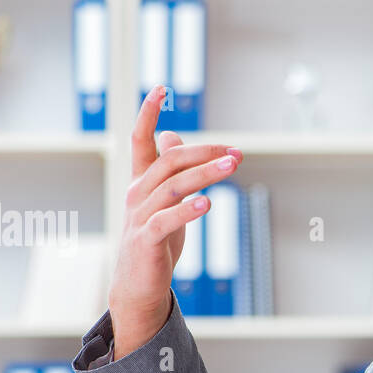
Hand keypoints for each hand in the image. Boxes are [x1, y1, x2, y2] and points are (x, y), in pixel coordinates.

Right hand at [108, 85, 243, 357]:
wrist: (139, 284)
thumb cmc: (155, 240)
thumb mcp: (164, 201)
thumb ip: (168, 170)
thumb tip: (173, 136)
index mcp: (141, 181)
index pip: (140, 139)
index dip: (148, 113)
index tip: (161, 88)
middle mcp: (136, 193)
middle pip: (169, 161)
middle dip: (204, 152)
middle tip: (236, 152)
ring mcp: (139, 217)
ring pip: (173, 187)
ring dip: (205, 174)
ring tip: (232, 166)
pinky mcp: (147, 241)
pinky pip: (166, 220)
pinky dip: (187, 210)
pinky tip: (208, 203)